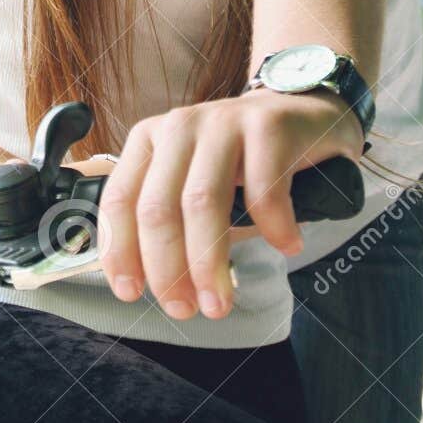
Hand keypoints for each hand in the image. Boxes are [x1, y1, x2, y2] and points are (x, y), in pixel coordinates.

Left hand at [97, 88, 363, 321]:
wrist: (302, 113)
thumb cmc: (243, 161)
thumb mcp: (193, 184)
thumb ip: (172, 223)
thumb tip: (153, 283)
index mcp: (149, 141)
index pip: (121, 200)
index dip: (121, 251)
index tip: (131, 293)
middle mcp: (179, 127)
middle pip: (158, 208)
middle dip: (167, 269)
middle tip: (184, 309)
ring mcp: (222, 122)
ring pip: (202, 202)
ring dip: (209, 261)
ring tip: (221, 300)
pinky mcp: (267, 125)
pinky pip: (263, 188)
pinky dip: (274, 227)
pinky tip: (287, 246)